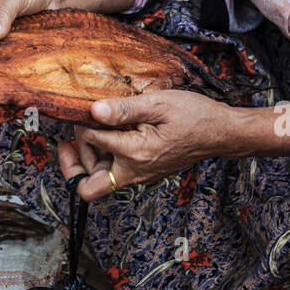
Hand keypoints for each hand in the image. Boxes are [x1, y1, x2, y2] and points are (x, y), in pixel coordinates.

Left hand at [58, 90, 234, 199]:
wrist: (222, 133)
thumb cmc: (195, 116)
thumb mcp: (159, 103)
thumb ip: (125, 108)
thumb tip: (94, 110)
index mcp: (137, 153)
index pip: (93, 142)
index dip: (83, 124)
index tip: (85, 109)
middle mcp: (136, 172)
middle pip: (89, 186)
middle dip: (73, 164)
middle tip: (68, 138)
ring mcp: (140, 175)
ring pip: (100, 182)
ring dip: (88, 160)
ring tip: (86, 133)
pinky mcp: (144, 172)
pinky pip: (115, 175)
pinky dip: (104, 159)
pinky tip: (106, 136)